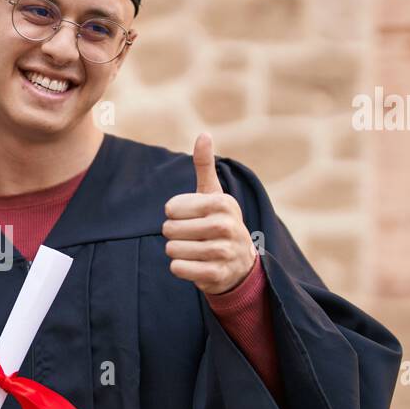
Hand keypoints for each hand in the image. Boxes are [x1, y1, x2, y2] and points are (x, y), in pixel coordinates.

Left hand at [163, 133, 255, 294]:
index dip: (174, 214)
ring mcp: (223, 251)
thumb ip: (205, 165)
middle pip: (169, 229)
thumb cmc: (218, 222)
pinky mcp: (217, 274)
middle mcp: (226, 226)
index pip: (172, 208)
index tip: (189, 216)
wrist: (239, 263)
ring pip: (172, 250)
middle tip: (190, 235)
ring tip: (193, 249)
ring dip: (176, 251)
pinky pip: (178, 268)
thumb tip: (204, 134)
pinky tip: (194, 264)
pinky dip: (180, 267)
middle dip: (173, 234)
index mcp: (222, 203)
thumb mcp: (213, 194)